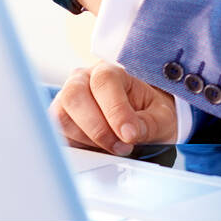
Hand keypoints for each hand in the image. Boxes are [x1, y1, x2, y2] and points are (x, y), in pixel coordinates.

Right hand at [50, 61, 178, 154]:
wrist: (143, 118)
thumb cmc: (151, 112)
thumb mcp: (162, 117)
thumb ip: (149, 123)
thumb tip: (129, 134)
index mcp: (110, 70)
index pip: (104, 82)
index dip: (115, 110)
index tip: (129, 135)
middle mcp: (83, 80)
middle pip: (74, 96)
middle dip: (98, 128)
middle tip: (121, 147)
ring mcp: (67, 100)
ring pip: (62, 117)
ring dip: (88, 139)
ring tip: (114, 148)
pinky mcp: (60, 122)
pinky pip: (58, 135)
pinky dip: (78, 147)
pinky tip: (98, 150)